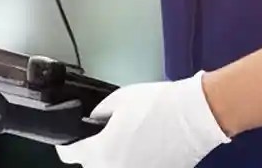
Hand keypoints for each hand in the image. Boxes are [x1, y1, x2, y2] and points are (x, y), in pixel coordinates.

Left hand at [55, 71, 229, 167]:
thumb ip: (98, 115)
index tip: (70, 139)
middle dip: (91, 153)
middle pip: (90, 166)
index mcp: (100, 152)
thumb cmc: (157, 105)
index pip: (69, 155)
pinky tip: (140, 150)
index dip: (66, 144)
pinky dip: (132, 163)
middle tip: (99, 137)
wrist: (195, 117)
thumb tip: (93, 122)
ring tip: (122, 143)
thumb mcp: (117, 101)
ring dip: (112, 160)